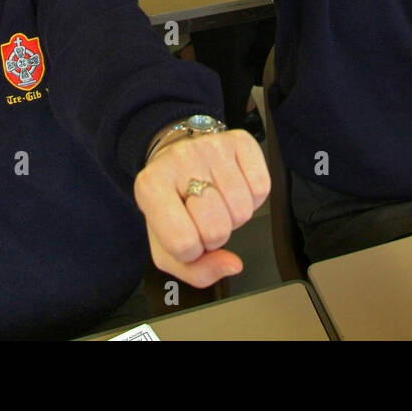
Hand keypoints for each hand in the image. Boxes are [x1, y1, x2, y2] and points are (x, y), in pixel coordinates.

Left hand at [134, 130, 269, 287]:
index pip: (183, 244)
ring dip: (234, 217)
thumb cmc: (171, 205)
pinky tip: (235, 189)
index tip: (187, 238)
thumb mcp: (167, 246)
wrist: (176, 159)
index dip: (192, 252)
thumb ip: (196, 270)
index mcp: (149, 187)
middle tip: (204, 219)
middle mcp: (178, 160)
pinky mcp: (239, 140)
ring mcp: (210, 147)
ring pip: (242, 210)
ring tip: (219, 203)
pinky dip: (253, 198)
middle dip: (215, 236)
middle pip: (216, 229)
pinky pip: (262, 187)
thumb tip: (233, 265)